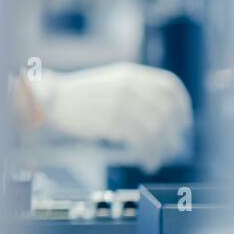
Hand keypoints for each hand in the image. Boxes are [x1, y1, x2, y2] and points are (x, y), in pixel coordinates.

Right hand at [28, 63, 191, 172]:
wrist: (51, 100)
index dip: (181, 105)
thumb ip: (133, 90)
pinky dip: (149, 153)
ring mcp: (122, 102)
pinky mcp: (113, 120)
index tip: (182, 121)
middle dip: (174, 132)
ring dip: (162, 147)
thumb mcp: (108, 82)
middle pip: (167, 110)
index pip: (169, 86)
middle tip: (172, 146)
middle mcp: (130, 85)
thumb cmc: (77, 96)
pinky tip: (147, 160)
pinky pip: (142, 139)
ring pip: (157, 128)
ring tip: (157, 157)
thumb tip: (160, 112)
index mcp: (130, 73)